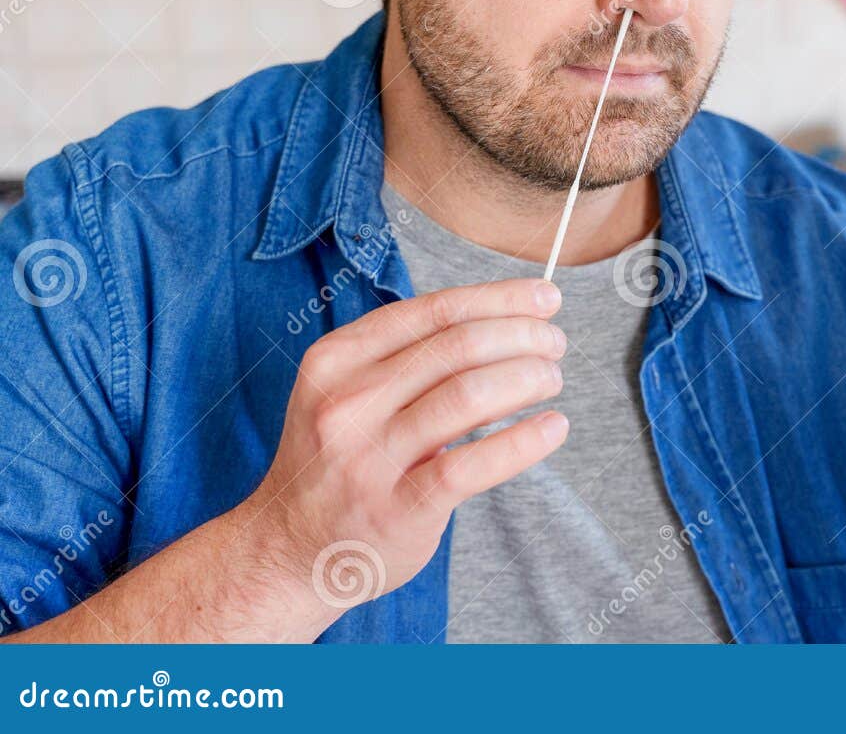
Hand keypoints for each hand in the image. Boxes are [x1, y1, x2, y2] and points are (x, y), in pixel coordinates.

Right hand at [238, 277, 568, 634]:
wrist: (289, 548)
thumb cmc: (340, 457)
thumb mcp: (350, 391)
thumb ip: (411, 354)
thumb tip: (508, 314)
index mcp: (337, 359)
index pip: (435, 311)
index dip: (501, 299)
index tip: (546, 298)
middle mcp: (347, 403)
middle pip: (458, 347)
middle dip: (522, 336)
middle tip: (555, 343)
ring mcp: (368, 458)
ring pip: (468, 396)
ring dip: (527, 379)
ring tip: (552, 378)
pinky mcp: (397, 509)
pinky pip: (473, 465)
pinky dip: (524, 441)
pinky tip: (553, 427)